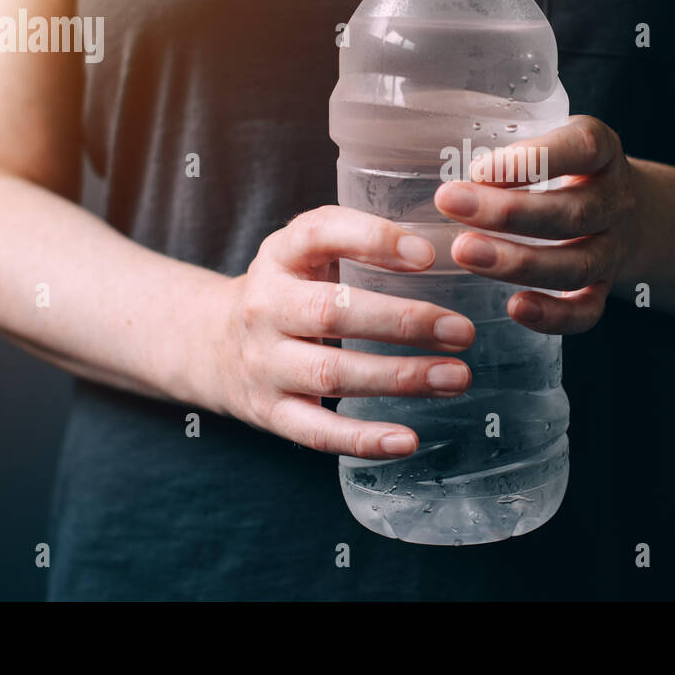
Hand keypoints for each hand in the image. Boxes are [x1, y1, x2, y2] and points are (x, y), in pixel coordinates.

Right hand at [209, 206, 476, 458]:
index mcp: (281, 254)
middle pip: (332, 312)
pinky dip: (363, 439)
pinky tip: (408, 441)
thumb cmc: (291, 288)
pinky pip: (317, 432)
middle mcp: (265, 306)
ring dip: (398, 378)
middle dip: (403, 321)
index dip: (373, 240)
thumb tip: (452, 242)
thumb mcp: (309, 249)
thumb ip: (362, 238)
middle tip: (461, 330)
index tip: (428, 256)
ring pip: (331, 374)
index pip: (320, 233)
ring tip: (455, 377)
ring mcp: (263, 363)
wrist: (213, 343)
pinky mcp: (270, 412)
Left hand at [434, 115, 639, 333]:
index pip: (583, 148)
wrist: (637, 212)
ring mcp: (613, 249)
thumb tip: (430, 151)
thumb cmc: (569, 169)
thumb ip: (511, 145)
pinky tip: (514, 308)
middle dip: (508, 213)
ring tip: (463, 253)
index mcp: (603, 154)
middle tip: (450, 204)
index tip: (479, 167)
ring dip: (518, 262)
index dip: (536, 158)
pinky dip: (553, 315)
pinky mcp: (605, 287)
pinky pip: (587, 310)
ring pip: (576, 264)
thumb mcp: (554, 140)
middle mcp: (614, 202)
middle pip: (572, 212)